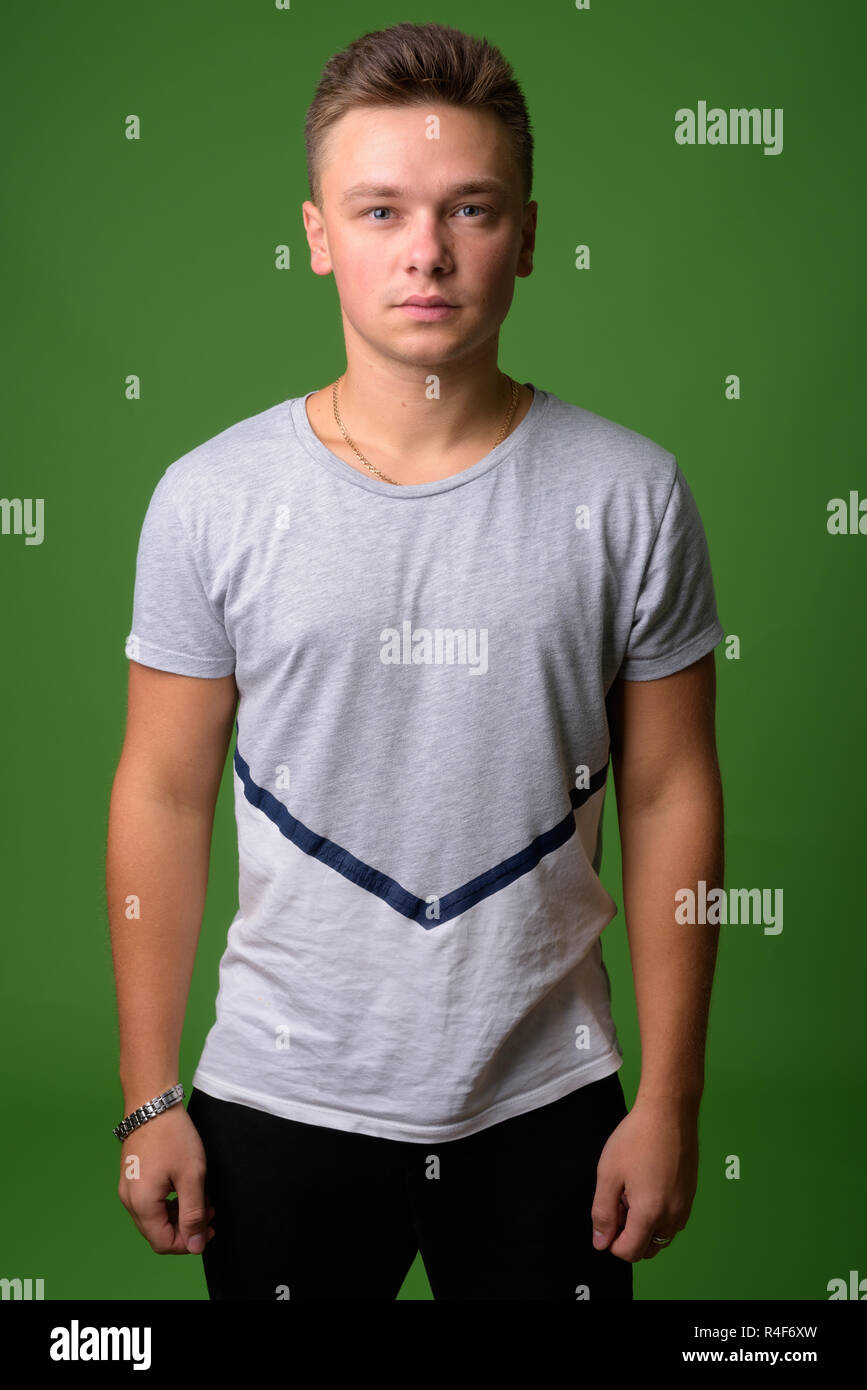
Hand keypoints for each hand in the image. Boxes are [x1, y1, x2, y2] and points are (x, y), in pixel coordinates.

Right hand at [117, 1104, 214, 1254]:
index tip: (211, 1228)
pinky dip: (168, 1203)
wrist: (152, 1104)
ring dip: (178, 1215)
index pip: (163, 1243)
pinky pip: (149, 1202)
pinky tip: (184, 1189)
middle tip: (210, 1212)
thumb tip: (195, 1246)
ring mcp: (127, 1188)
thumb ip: (193, 1214)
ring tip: (202, 1200)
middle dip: (185, 1228)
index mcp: (141, 1204)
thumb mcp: (191, 1177)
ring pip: (153, 1218)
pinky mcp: (131, 1177)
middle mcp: (129, 1201)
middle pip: (156, 1232)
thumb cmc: (173, 1137)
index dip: (188, 1242)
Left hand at [590, 1096, 699, 1261]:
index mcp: (650, 1213)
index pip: (629, 1252)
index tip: (606, 1217)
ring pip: (661, 1236)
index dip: (611, 1242)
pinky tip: (648, 1186)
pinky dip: (658, 1216)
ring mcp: (685, 1207)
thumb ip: (603, 1212)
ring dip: (644, 1227)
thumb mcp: (608, 1174)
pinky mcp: (690, 1195)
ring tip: (632, 1193)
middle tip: (618, 1203)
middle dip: (628, 1236)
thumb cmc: (636, 1138)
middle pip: (647, 1249)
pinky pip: (673, 1221)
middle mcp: (673, 1216)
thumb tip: (601, 1242)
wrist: (669, 1112)